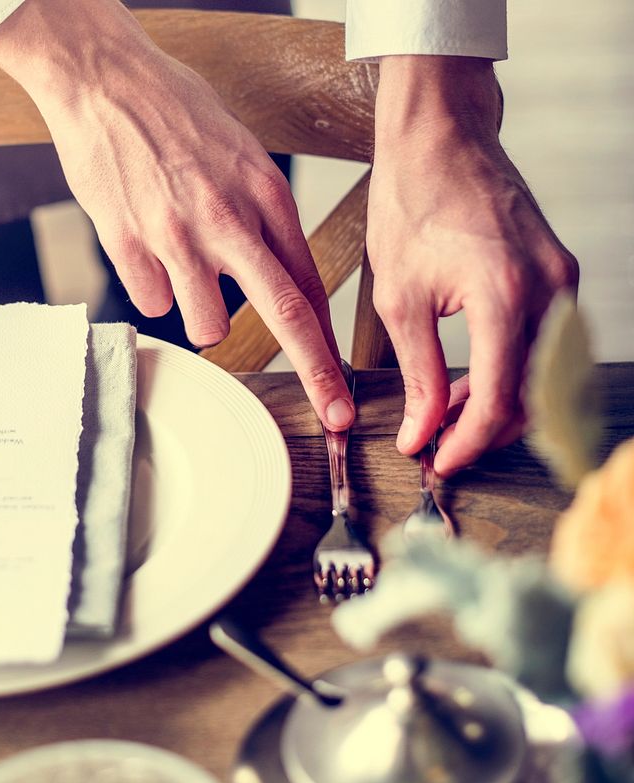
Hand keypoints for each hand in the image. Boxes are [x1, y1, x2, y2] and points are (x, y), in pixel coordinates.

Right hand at [0, 0, 354, 429]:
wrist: (102, 79)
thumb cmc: (173, 111)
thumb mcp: (240, 153)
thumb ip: (262, 216)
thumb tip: (279, 277)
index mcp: (264, 193)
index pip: (310, 283)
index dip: (329, 341)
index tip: (342, 381)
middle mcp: (228, 219)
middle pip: (286, 313)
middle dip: (316, 374)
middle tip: (333, 414)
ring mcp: (177, 236)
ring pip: (208, 325)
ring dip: (203, 318)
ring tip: (185, 274)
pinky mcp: (129, 245)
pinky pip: (152, 304)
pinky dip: (153, 290)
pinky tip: (145, 249)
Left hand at [368, 56, 578, 475]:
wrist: (439, 140)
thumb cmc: (412, 206)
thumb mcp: (401, 301)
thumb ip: (419, 376)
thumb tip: (420, 433)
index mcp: (505, 295)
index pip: (498, 401)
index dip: (466, 443)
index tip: (434, 461)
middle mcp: (548, 290)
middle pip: (530, 396)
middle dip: (482, 431)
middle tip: (435, 444)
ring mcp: (562, 280)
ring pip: (540, 376)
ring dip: (496, 405)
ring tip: (442, 415)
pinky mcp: (559, 273)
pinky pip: (542, 346)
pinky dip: (508, 373)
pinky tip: (467, 381)